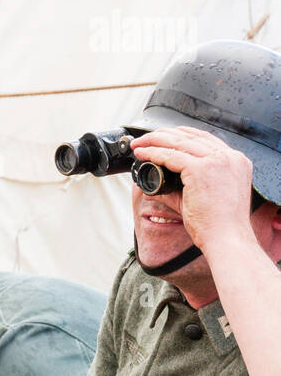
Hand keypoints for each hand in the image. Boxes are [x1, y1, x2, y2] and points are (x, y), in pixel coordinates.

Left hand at [131, 127, 255, 252]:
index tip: (164, 138)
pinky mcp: (202, 169)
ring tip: (139, 145)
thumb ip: (181, 190)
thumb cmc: (218, 227)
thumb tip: (156, 187)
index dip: (181, 136)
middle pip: (192, 136)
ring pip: (180, 142)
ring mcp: (217, 161)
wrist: (227, 240)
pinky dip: (154, 153)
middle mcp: (229, 157)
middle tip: (146, 139)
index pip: (206, 139)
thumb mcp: (203, 200)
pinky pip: (172, 156)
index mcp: (236, 162)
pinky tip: (143, 154)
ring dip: (155, 141)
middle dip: (164, 135)